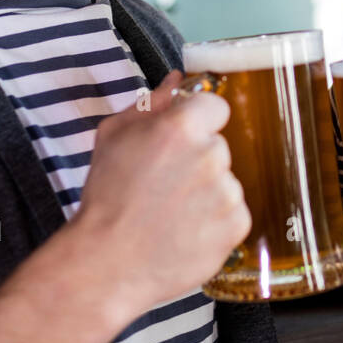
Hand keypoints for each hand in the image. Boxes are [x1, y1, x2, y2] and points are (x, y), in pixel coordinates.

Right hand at [71, 71, 250, 309]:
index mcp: (182, 126)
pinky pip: (235, 213)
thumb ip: (152, 103)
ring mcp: (227, 192)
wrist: (107, 262)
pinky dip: (215, 222)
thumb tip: (178, 80)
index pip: (215, 105)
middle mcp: (211, 155)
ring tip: (173, 212)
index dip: (199, 122)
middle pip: (219, 147)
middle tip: (167, 184)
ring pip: (227, 181)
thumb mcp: (113, 136)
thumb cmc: (105, 197)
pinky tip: (186, 231)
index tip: (184, 140)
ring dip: (208, 193)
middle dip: (199, 161)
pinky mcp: (236, 226)